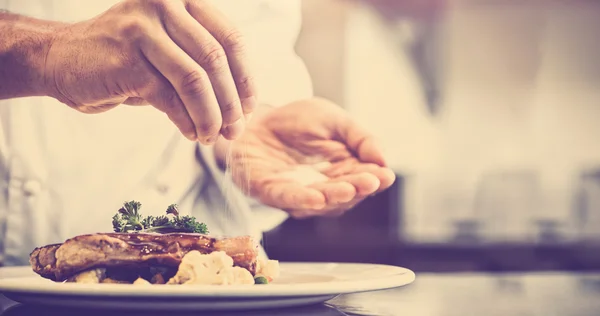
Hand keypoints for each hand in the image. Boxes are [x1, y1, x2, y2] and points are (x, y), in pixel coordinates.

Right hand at [44, 0, 256, 143]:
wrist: (61, 58)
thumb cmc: (124, 58)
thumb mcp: (169, 50)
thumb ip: (201, 65)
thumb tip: (242, 106)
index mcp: (182, 0)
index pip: (229, 38)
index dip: (245, 77)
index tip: (249, 107)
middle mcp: (164, 5)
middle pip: (215, 60)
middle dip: (231, 102)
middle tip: (235, 130)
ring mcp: (143, 29)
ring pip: (195, 80)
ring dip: (211, 116)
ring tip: (212, 136)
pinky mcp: (126, 59)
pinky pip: (170, 97)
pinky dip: (186, 120)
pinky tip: (191, 133)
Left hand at [223, 98, 395, 217]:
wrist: (256, 117)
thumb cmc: (297, 121)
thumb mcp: (335, 120)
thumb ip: (360, 137)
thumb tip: (384, 160)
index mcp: (342, 171)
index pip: (363, 179)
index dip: (374, 179)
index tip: (385, 175)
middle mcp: (322, 188)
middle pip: (344, 194)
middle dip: (357, 188)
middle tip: (370, 182)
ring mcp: (297, 193)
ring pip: (318, 202)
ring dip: (332, 197)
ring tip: (347, 189)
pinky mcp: (269, 191)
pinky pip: (285, 198)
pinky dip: (300, 200)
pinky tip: (315, 198)